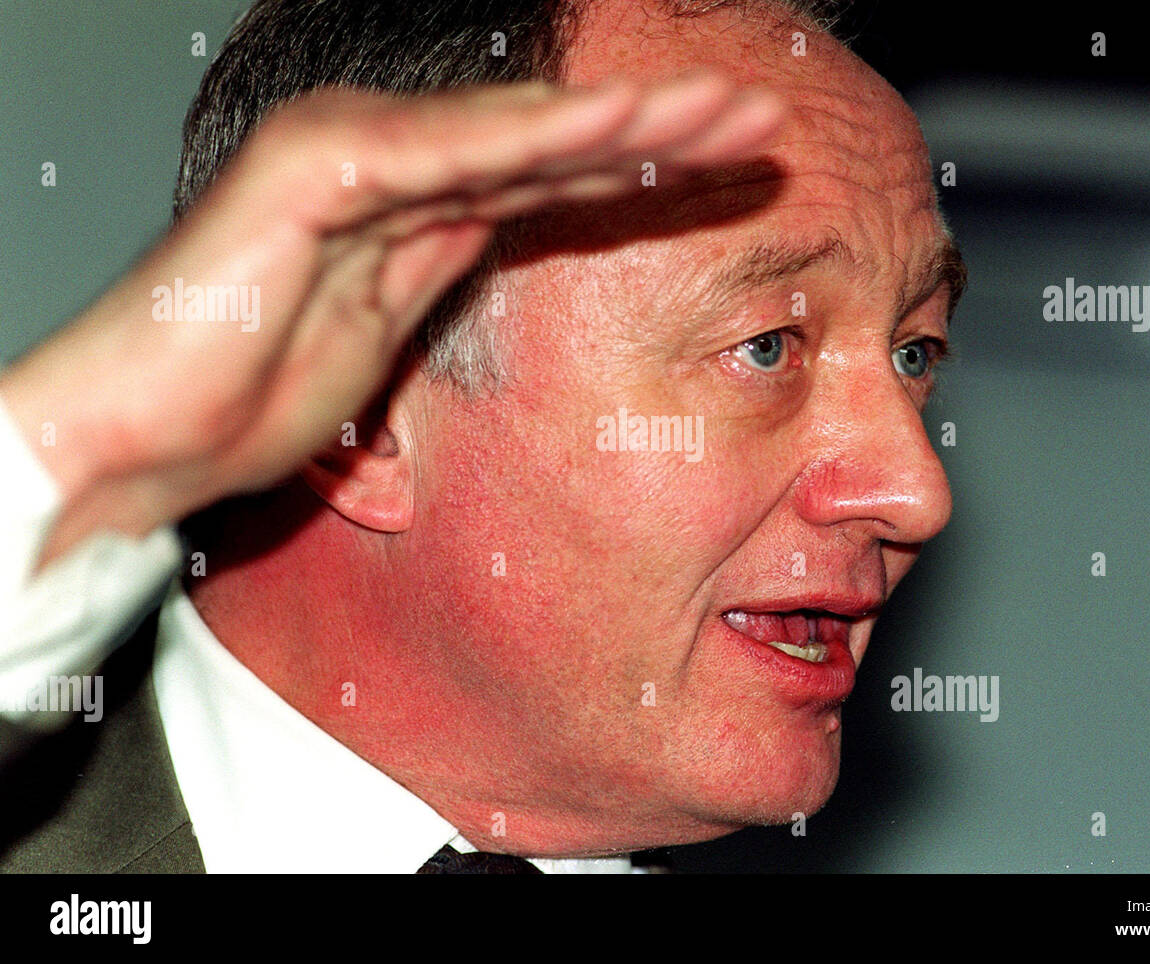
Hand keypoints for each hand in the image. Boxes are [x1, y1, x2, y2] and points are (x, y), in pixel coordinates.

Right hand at [0, 72, 785, 562]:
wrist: (140, 437)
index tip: (733, 176)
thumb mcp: (386, 338)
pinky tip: (622, 124)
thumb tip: (507, 239)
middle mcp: (388, 162)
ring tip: (722, 111)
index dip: (645, 170)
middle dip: (662, 132)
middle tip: (760, 123)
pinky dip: (535, 137)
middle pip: (551, 143)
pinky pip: (447, 153)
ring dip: (627, 119)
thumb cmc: (245, 395)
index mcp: (412, 207)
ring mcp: (350, 154)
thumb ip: (441, 274)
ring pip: (514, 131)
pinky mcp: (313, 169)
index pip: (551, 179)